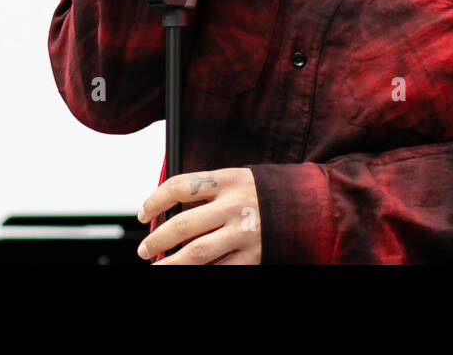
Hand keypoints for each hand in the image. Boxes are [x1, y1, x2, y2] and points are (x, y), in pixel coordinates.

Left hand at [136, 167, 261, 264]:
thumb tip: (168, 216)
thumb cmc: (263, 193)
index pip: (180, 186)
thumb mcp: (238, 181)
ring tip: (157, 268)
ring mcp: (246, 232)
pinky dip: (202, 273)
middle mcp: (236, 205)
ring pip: (197, 253)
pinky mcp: (254, 256)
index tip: (143, 214)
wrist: (309, 205)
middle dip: (157, 240)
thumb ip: (208, 194)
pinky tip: (190, 272)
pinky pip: (221, 269)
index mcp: (230, 179)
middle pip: (184, 224)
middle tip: (144, 249)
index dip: (155, 200)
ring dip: (171, 264)